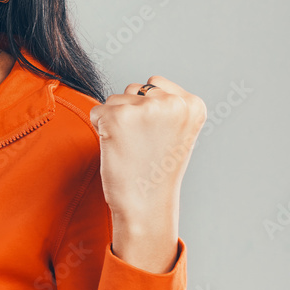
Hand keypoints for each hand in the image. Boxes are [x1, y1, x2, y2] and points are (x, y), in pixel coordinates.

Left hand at [88, 76, 206, 225]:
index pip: (155, 84)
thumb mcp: (176, 132)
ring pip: (115, 99)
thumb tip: (144, 87)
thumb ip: (167, 105)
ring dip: (115, 121)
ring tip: (131, 147)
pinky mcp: (118, 117)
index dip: (147, 111)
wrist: (145, 205)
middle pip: (134, 90)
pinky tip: (116, 148)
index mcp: (193, 105)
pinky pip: (97, 111)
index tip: (156, 137)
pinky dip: (100, 129)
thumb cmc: (156, 171)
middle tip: (142, 145)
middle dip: (131, 113)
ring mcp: (146, 108)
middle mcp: (173, 103)